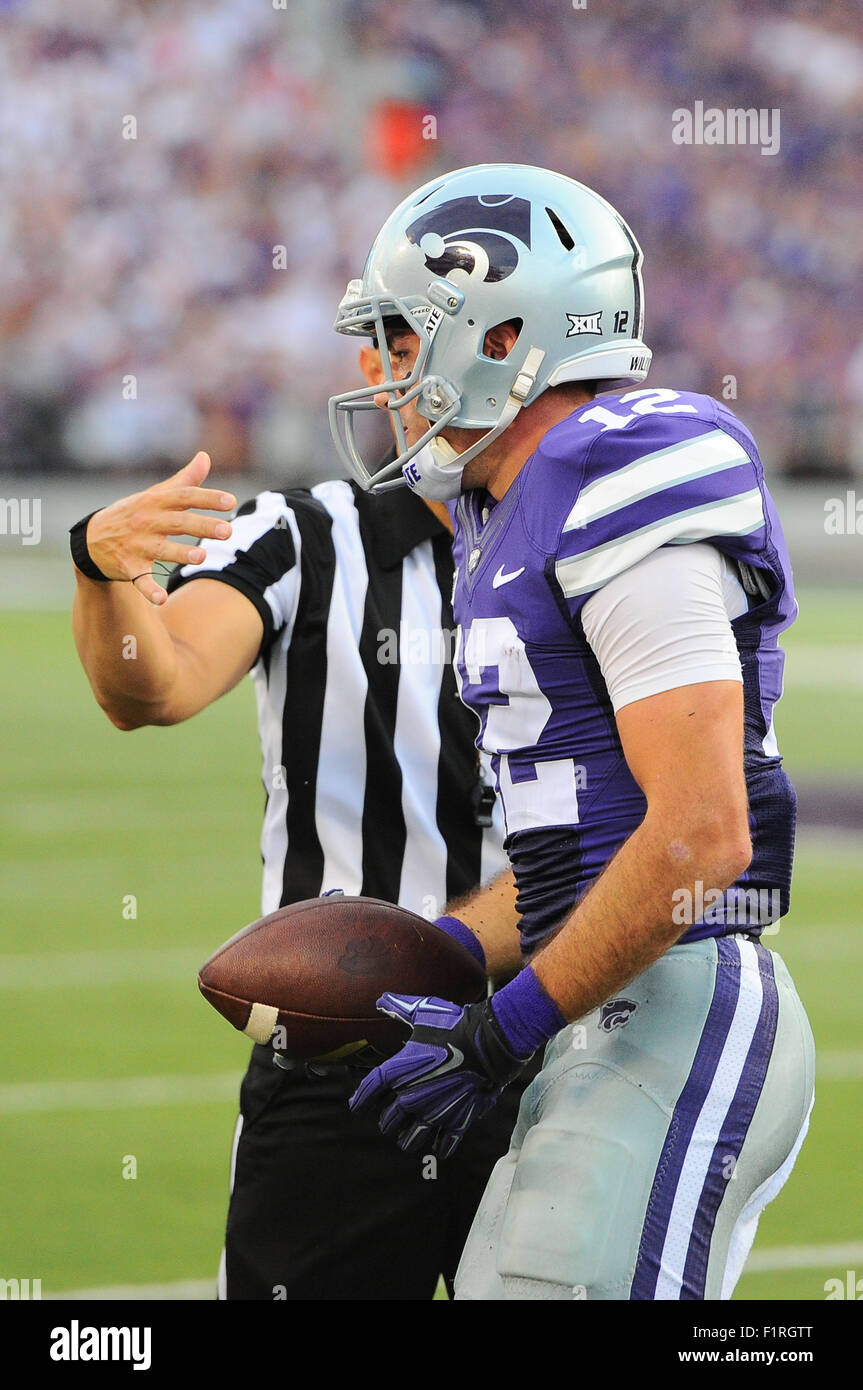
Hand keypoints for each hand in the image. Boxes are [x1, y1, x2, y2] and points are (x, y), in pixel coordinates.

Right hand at [82, 452, 236, 605]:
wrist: (92, 538)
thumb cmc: (134, 514)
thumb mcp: (155, 494)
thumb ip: (183, 480)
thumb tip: (205, 457)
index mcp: (155, 502)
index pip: (184, 496)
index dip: (207, 498)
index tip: (231, 501)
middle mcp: (146, 521)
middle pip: (177, 522)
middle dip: (202, 526)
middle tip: (227, 531)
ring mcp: (137, 544)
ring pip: (161, 549)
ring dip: (180, 553)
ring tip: (202, 557)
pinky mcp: (128, 566)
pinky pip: (140, 579)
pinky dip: (149, 590)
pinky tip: (162, 599)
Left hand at [349, 993, 528, 1158]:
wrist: (487, 1044)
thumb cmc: (453, 1025)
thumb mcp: (422, 1012)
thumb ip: (399, 1008)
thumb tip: (380, 999)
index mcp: (398, 1072)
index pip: (369, 1091)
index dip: (360, 1100)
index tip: (356, 1106)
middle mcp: (411, 1097)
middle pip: (388, 1120)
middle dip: (387, 1120)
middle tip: (389, 1120)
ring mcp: (434, 1113)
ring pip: (412, 1138)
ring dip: (409, 1138)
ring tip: (408, 1138)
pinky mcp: (457, 1121)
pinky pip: (445, 1143)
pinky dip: (441, 1147)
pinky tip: (439, 1148)